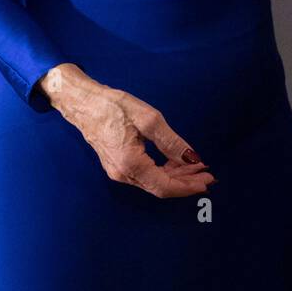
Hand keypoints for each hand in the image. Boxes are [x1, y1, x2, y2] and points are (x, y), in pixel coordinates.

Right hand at [38, 63, 215, 198]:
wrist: (83, 103)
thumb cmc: (113, 107)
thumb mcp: (148, 119)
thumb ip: (172, 142)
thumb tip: (192, 158)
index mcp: (131, 164)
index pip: (165, 186)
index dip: (188, 186)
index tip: (207, 180)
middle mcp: (123, 174)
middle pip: (160, 187)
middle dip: (186, 182)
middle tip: (208, 174)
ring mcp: (118, 172)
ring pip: (153, 182)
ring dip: (176, 176)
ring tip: (196, 167)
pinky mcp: (117, 165)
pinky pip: (145, 175)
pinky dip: (163, 171)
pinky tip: (176, 162)